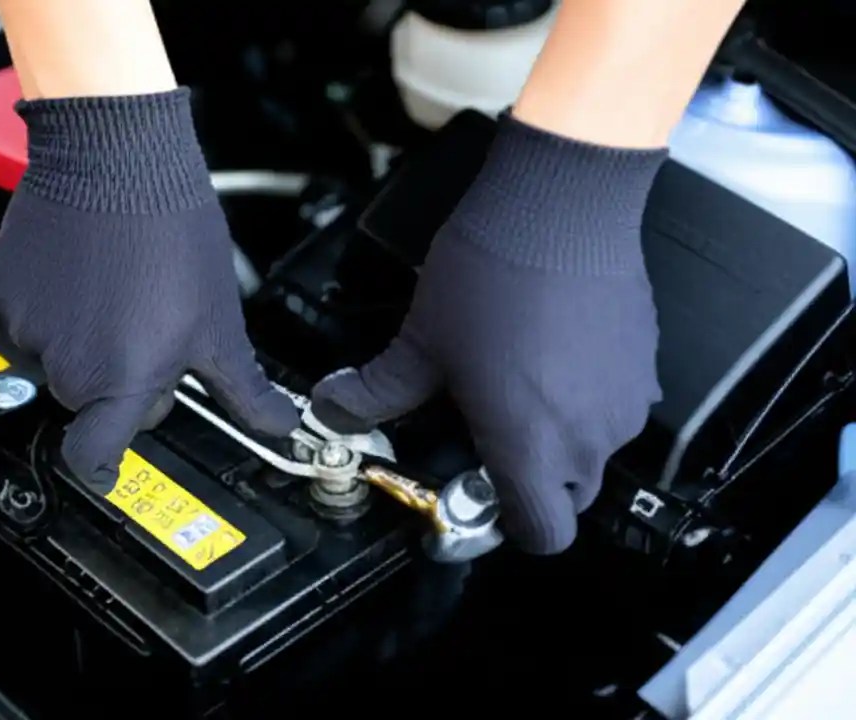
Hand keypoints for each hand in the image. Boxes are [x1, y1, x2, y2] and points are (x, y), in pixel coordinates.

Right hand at [0, 90, 297, 491]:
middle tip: (145, 327)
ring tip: (115, 288)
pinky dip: (47, 305)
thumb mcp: (220, 321)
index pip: (93, 458)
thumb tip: (281, 431)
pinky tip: (78, 271)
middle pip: (87, 402)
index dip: (103, 464)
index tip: (109, 463)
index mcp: (119, 383)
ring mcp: (24, 330)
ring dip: (82, 338)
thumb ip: (244, 390)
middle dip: (115, 378)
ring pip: (56, 358)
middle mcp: (64, 367)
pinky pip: (21, 320)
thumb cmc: (172, 232)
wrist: (115, 153)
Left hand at [311, 115, 665, 553]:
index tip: (479, 494)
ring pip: (592, 452)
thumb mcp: (420, 343)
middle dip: (528, 479)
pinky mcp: (646, 365)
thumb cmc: (493, 275)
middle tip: (488, 433)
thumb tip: (334, 409)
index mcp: (531, 446)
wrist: (561, 205)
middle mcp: (589, 437)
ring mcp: (626, 402)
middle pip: (566, 498)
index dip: (506, 524)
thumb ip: (376, 392)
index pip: (540, 535)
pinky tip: (549, 355)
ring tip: (516, 383)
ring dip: (557, 436)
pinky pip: (615, 406)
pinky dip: (585, 398)